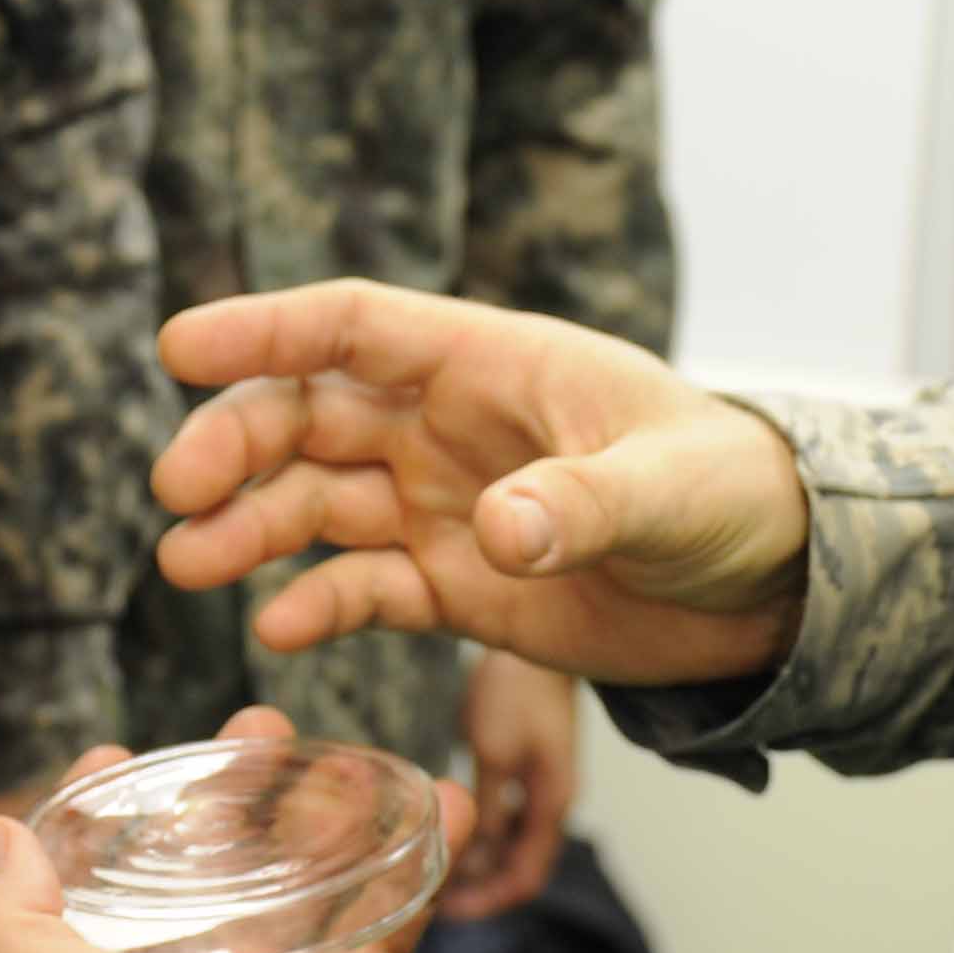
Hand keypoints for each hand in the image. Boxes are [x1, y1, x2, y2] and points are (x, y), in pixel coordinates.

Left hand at [0, 714, 466, 952]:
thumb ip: (4, 927)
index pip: (100, 886)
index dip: (106, 813)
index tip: (120, 752)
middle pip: (212, 863)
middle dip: (231, 786)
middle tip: (257, 727)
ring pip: (301, 878)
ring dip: (324, 806)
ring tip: (343, 753)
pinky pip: (392, 913)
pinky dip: (418, 855)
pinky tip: (438, 800)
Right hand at [151, 283, 809, 689]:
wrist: (775, 588)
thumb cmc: (734, 496)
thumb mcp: (668, 491)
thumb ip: (584, 505)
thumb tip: (500, 531)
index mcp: (490, 364)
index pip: (352, 325)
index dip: (263, 329)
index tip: (178, 348)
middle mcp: (448, 427)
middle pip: (309, 415)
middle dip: (235, 443)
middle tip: (179, 492)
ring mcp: (444, 506)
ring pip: (317, 502)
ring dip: (249, 528)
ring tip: (188, 563)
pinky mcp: (457, 585)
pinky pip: (364, 588)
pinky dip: (317, 603)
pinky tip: (277, 627)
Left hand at [442, 652, 580, 920]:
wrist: (533, 647)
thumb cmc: (518, 691)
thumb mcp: (496, 751)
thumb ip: (487, 806)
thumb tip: (468, 854)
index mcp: (552, 805)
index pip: (526, 878)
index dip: (489, 901)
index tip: (448, 913)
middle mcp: (552, 804)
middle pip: (519, 867)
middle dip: (479, 888)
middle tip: (431, 900)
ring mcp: (541, 787)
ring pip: (510, 845)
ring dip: (477, 863)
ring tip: (433, 870)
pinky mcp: (526, 769)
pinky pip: (504, 818)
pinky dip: (479, 834)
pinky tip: (446, 831)